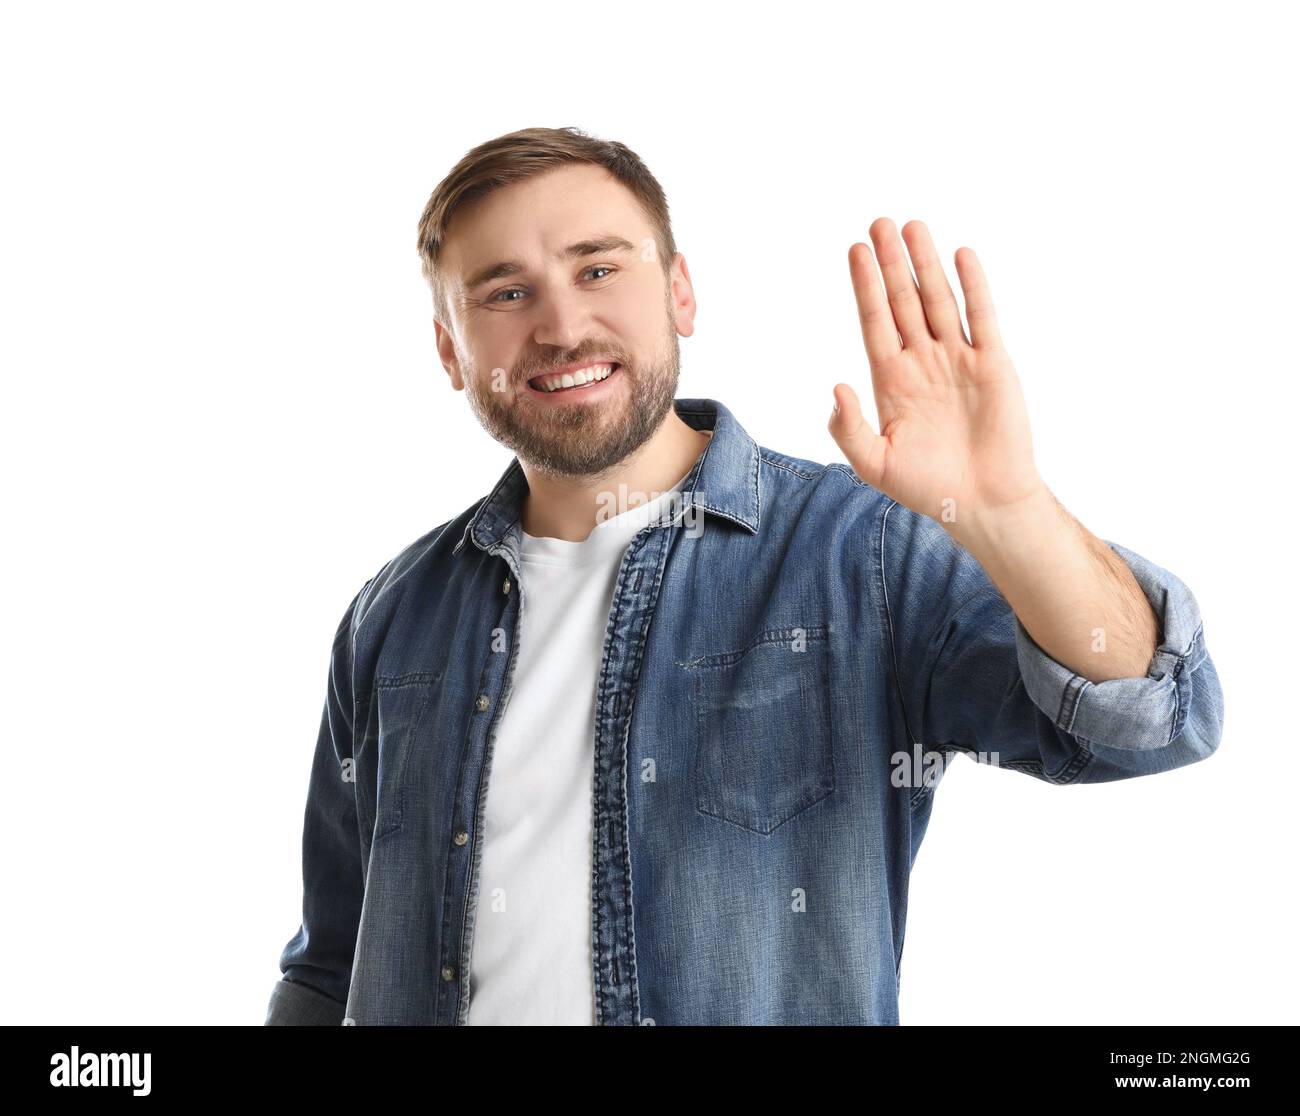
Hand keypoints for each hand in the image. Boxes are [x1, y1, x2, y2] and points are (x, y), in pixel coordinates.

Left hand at [828, 218, 1045, 538]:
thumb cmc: (928, 488)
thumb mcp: (875, 464)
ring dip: (926, 264)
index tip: (855, 251)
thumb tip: (837, 385)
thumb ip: (849, 428)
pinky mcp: (992, 365)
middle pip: (903, 302)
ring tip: (912, 226)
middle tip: (879, 223)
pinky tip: (961, 255)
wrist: (982, 503)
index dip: (865, 287)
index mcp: (891, 381)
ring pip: (938, 301)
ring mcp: (958, 360)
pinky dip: (972, 286)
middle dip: (891, 263)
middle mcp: (923, 362)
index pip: (874, 322)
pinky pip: (980, 317)